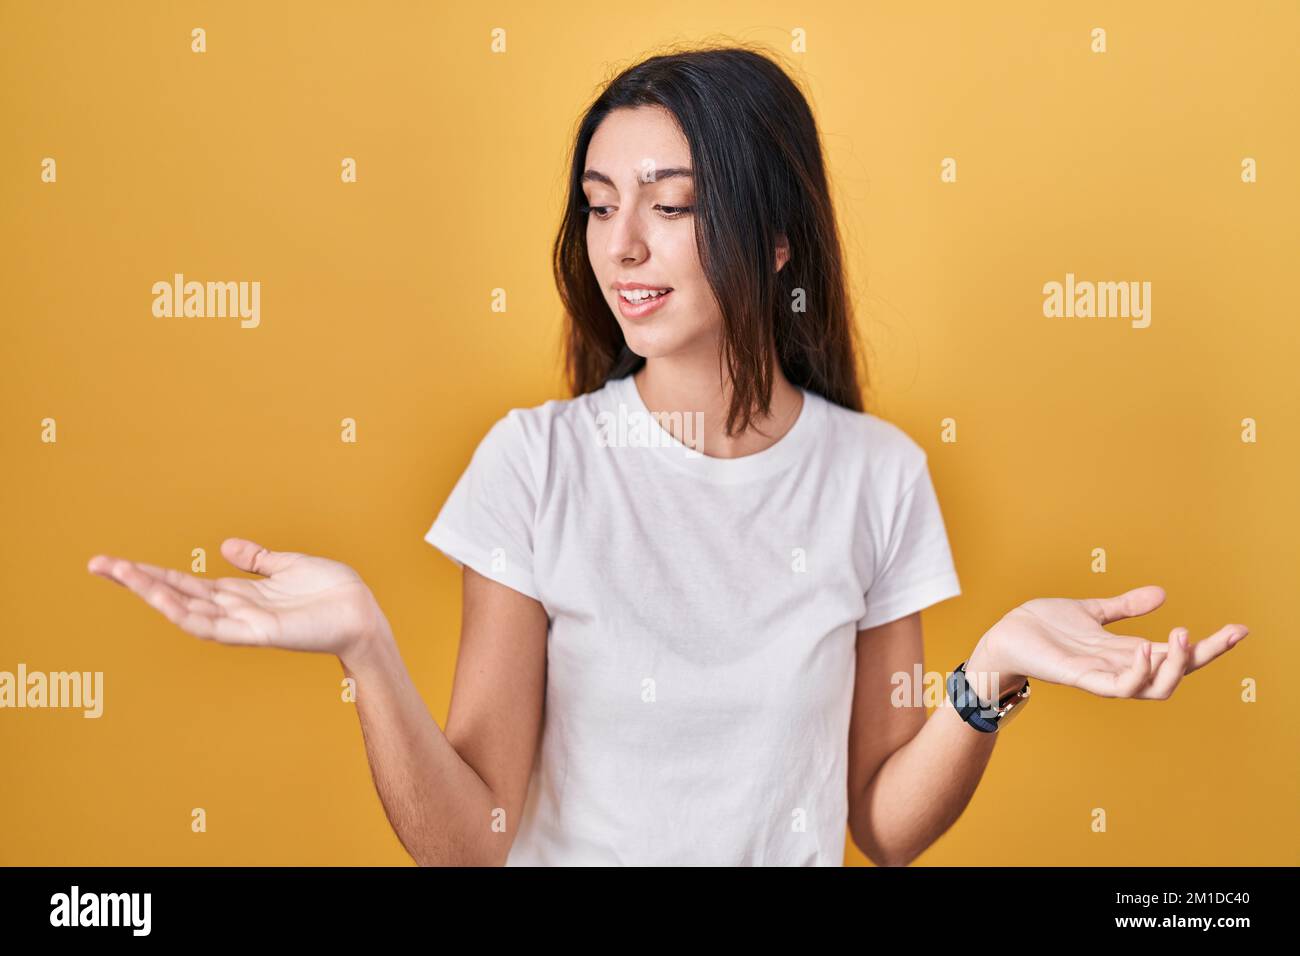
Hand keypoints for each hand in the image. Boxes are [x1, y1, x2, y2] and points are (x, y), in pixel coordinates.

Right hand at [87, 538, 390, 659]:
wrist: (363, 614)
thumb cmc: (332, 593)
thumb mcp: (289, 564)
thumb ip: (257, 558)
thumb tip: (224, 545)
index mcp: (239, 593)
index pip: (184, 582)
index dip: (150, 573)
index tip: (115, 562)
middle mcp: (234, 609)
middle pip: (174, 594)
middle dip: (136, 581)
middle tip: (97, 564)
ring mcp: (242, 623)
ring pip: (185, 610)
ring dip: (152, 593)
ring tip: (120, 573)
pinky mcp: (257, 633)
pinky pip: (214, 626)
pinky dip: (186, 613)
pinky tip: (162, 600)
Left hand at [966, 585, 1247, 700]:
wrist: (1004, 635)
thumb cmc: (1042, 627)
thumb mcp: (1092, 611)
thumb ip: (1124, 607)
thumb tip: (1162, 594)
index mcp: (1127, 651)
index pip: (1178, 654)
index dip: (1210, 645)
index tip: (1240, 629)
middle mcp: (1120, 667)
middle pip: (1177, 674)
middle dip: (1204, 656)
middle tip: (1223, 633)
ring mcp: (1102, 676)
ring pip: (1155, 688)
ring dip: (1174, 666)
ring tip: (1180, 636)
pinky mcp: (1080, 678)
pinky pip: (1118, 687)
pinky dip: (1138, 673)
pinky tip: (1147, 650)